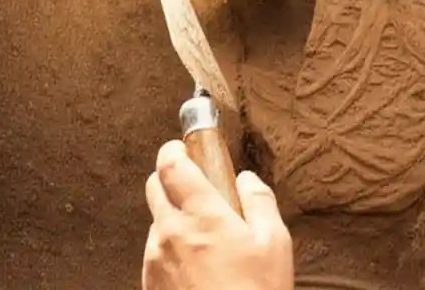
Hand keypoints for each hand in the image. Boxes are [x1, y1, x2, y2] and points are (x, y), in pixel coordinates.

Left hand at [143, 141, 293, 289]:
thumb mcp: (274, 243)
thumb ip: (259, 201)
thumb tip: (246, 179)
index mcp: (200, 214)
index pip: (170, 165)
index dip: (174, 150)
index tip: (183, 148)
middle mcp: (170, 232)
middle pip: (153, 186)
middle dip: (170, 178)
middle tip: (195, 187)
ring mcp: (155, 259)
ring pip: (155, 222)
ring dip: (173, 219)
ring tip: (204, 240)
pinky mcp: (149, 283)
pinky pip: (155, 254)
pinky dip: (170, 249)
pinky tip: (196, 266)